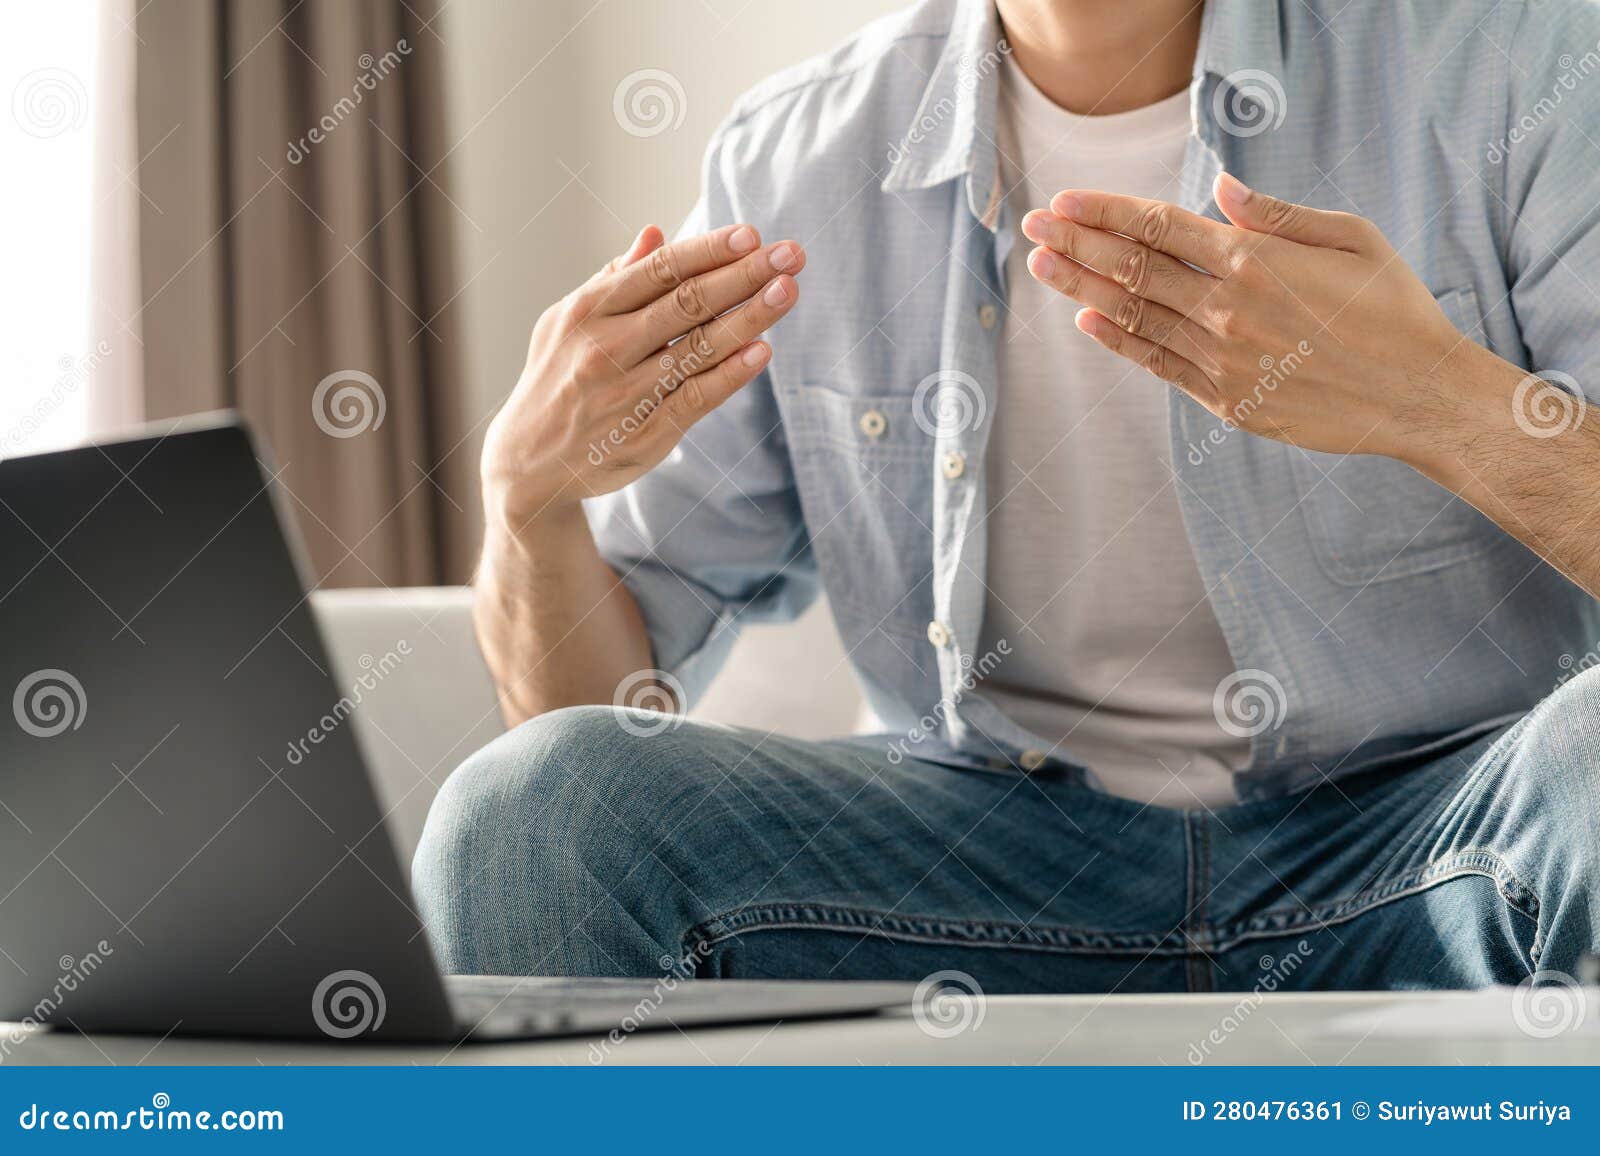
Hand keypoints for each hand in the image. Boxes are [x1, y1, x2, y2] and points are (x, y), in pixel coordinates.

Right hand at [482, 222, 803, 530]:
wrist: (527, 462)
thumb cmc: (557, 377)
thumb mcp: (568, 322)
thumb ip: (615, 279)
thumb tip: (656, 233)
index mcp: (588, 310)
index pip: (659, 270)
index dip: (708, 250)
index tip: (752, 234)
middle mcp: (606, 347)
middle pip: (687, 303)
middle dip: (743, 274)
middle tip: (790, 254)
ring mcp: (627, 392)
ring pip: (698, 348)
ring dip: (749, 317)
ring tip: (788, 290)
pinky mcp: (646, 433)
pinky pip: (696, 398)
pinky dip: (731, 374)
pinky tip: (763, 350)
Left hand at [1020, 172, 1476, 464]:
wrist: (1416, 396)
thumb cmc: (1393, 310)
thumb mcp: (1350, 238)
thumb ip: (1277, 215)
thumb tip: (1221, 189)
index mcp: (1255, 260)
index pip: (1159, 227)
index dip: (1105, 212)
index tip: (1064, 201)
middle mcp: (1227, 308)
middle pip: (1133, 269)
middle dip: (1076, 244)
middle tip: (1033, 227)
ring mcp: (1221, 358)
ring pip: (1135, 316)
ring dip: (1083, 289)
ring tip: (1042, 266)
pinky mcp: (1225, 400)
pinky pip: (1158, 365)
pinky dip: (1119, 342)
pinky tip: (1087, 321)